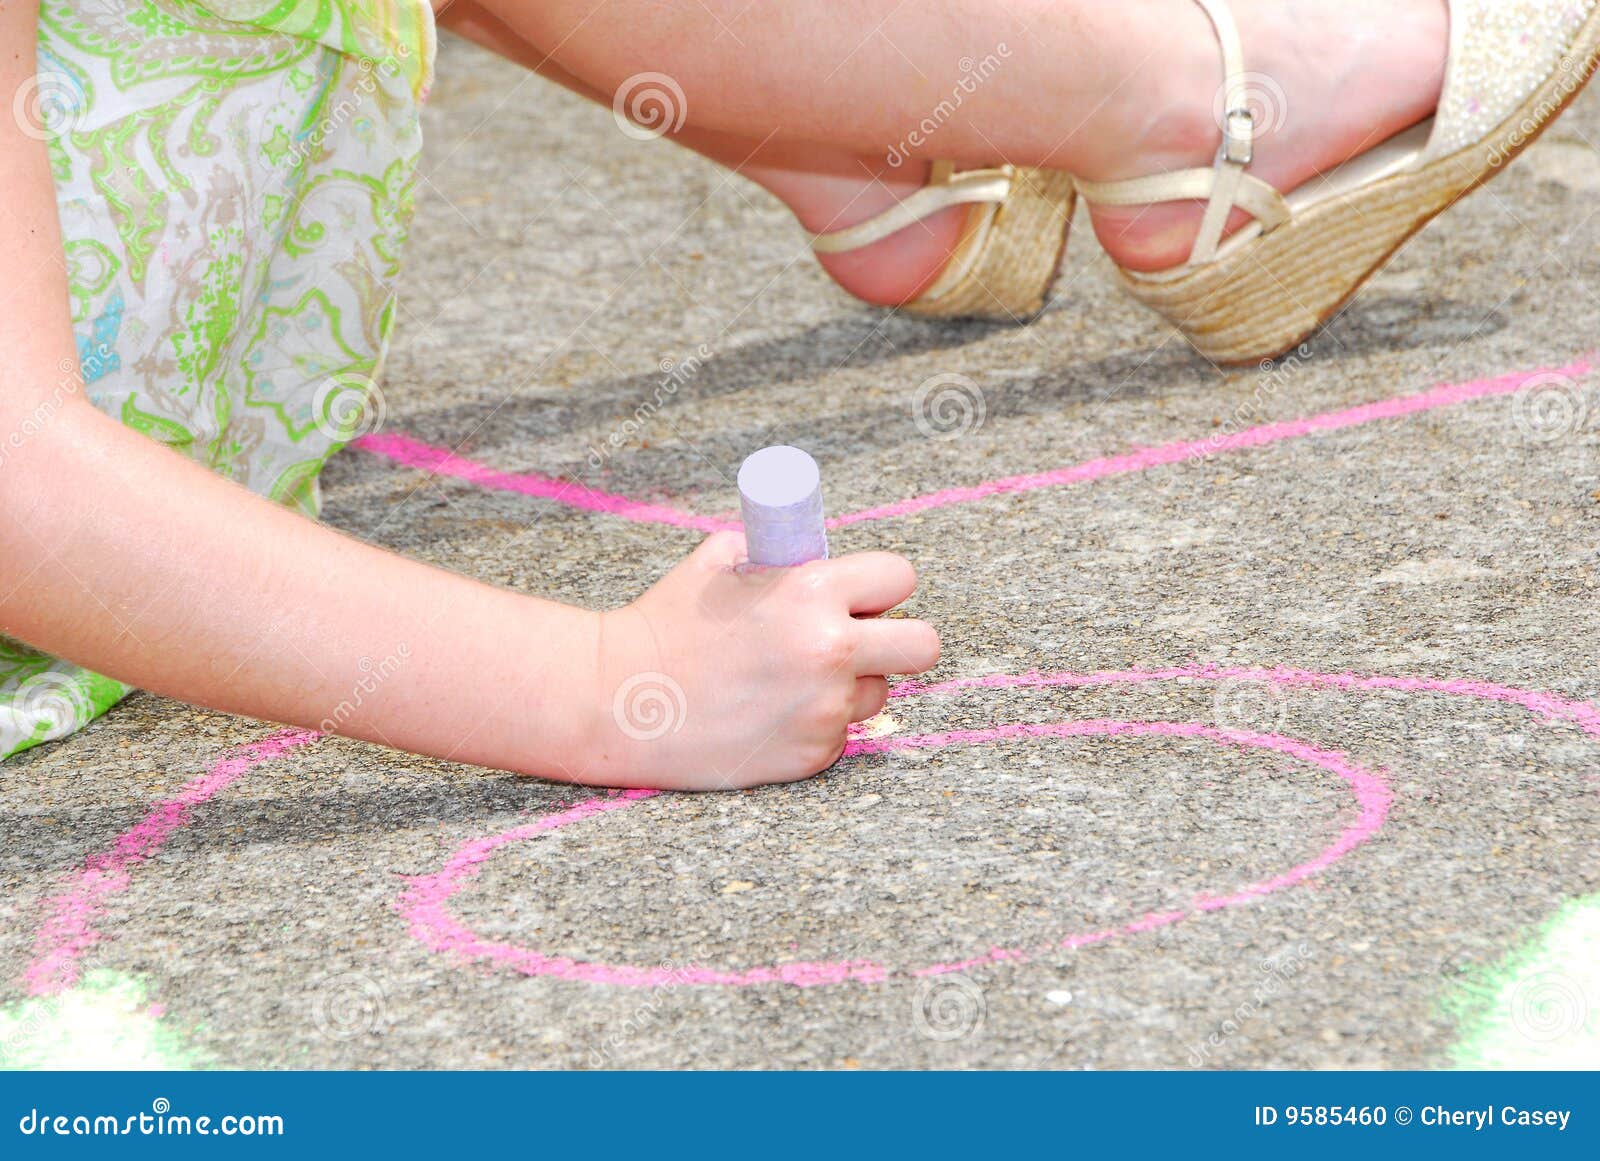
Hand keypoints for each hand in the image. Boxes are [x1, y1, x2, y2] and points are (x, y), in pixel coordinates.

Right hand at [588, 531, 938, 789]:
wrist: (618, 700)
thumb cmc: (664, 624)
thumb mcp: (718, 562)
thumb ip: (778, 555)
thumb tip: (814, 549)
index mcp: (813, 592)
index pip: (900, 578)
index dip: (881, 586)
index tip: (863, 596)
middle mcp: (831, 651)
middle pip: (923, 645)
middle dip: (898, 641)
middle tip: (861, 642)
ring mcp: (825, 708)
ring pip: (879, 693)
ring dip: (850, 686)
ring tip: (792, 680)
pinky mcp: (812, 754)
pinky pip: (841, 733)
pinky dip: (815, 725)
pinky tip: (770, 714)